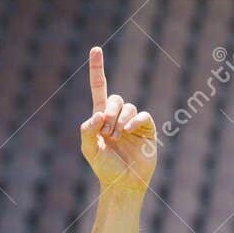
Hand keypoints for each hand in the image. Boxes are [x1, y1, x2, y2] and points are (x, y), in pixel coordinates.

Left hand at [81, 46, 157, 197]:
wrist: (123, 183)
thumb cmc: (104, 167)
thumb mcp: (88, 149)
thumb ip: (86, 130)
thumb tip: (97, 115)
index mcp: (101, 117)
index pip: (99, 88)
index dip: (97, 69)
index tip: (95, 49)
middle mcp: (118, 116)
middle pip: (114, 98)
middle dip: (109, 112)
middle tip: (106, 133)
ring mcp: (133, 122)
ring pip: (128, 106)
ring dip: (119, 120)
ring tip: (117, 137)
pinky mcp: (147, 129)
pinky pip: (143, 115)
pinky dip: (135, 120)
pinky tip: (128, 131)